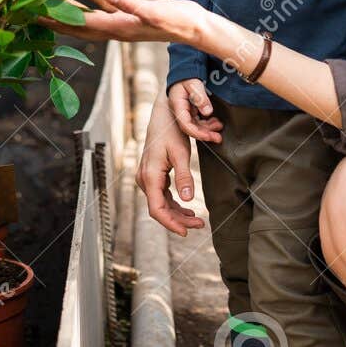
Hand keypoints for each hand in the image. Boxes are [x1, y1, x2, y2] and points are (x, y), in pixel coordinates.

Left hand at [42, 0, 211, 47]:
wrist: (197, 28)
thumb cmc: (179, 21)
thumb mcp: (155, 12)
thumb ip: (132, 5)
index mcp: (118, 28)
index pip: (79, 24)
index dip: (57, 18)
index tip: (35, 13)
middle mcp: (115, 29)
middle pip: (76, 26)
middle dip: (53, 19)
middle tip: (30, 10)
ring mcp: (122, 24)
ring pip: (87, 18)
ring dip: (68, 11)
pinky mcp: (129, 17)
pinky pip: (102, 9)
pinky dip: (90, 1)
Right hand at [136, 98, 204, 235]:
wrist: (162, 114)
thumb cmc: (171, 131)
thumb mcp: (181, 153)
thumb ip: (184, 177)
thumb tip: (189, 199)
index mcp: (150, 176)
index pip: (157, 210)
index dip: (171, 224)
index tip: (186, 232)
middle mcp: (145, 179)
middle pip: (160, 209)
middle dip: (179, 220)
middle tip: (200, 225)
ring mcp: (147, 178)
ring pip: (161, 204)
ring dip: (178, 214)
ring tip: (197, 219)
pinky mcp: (153, 175)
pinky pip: (162, 196)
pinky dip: (175, 204)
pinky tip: (188, 208)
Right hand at [167, 78, 222, 143]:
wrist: (184, 71)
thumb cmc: (187, 76)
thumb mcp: (194, 84)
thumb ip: (200, 97)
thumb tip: (208, 112)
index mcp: (177, 106)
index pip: (185, 124)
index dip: (197, 133)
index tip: (209, 136)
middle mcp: (180, 111)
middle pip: (191, 128)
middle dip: (205, 135)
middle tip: (218, 138)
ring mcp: (185, 112)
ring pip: (196, 126)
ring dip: (208, 129)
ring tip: (219, 128)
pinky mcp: (190, 111)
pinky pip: (198, 121)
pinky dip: (207, 123)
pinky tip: (216, 123)